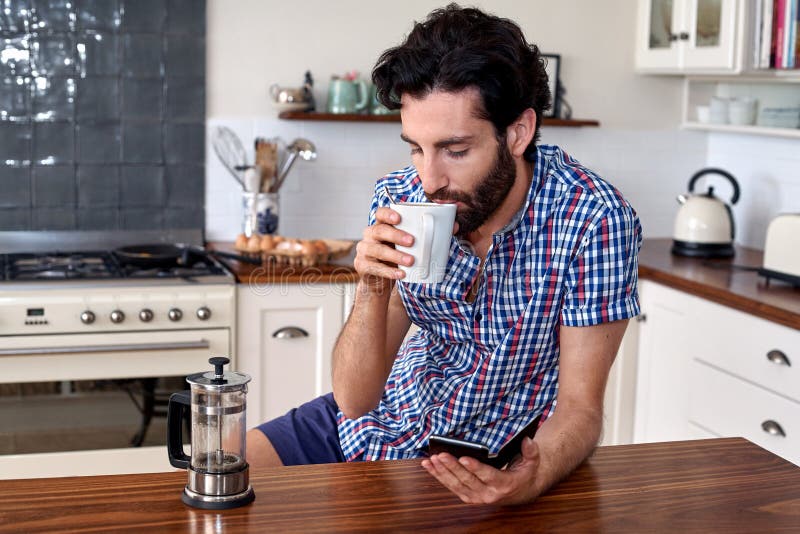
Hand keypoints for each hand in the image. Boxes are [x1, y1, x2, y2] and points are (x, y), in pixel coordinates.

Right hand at [354, 207, 415, 288]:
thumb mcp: (400, 246)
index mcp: (379, 226)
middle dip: (396, 235)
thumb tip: (437, 235)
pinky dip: (390, 272)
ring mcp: (364, 251)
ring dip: (396, 255)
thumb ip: (411, 239)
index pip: (380, 214)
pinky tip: (401, 273)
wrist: (378, 280)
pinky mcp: (362, 265)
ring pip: (379, 250)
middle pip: (380, 231)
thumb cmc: (393, 259)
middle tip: (412, 241)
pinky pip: (376, 268)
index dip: (388, 214)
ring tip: (411, 261)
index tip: (399, 218)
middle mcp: (369, 235)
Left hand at [421, 437, 541, 504]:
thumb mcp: (532, 462)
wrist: (521, 492)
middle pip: (467, 480)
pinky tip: (429, 466)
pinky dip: (439, 476)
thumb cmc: (523, 474)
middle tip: (441, 454)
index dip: (475, 467)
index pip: (487, 476)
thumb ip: (531, 451)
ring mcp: (476, 496)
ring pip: (456, 485)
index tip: (464, 458)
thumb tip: (527, 440)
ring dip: (442, 472)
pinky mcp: (468, 496)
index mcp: (504, 485)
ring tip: (432, 460)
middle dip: (452, 467)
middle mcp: (488, 494)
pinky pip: (451, 487)